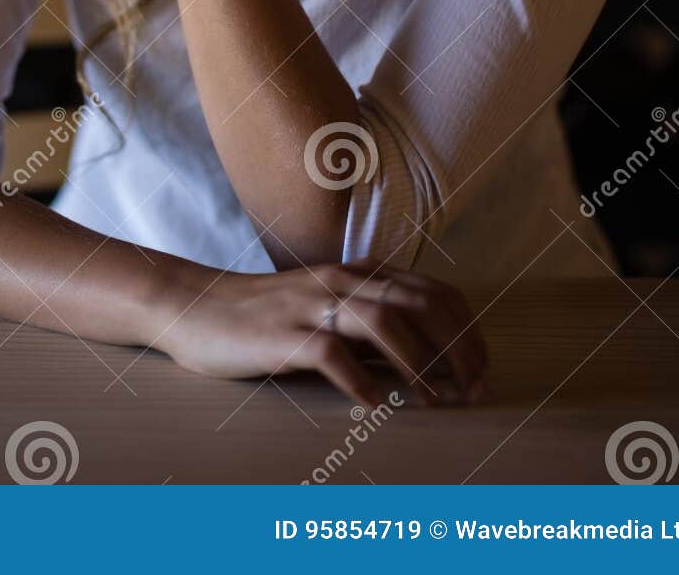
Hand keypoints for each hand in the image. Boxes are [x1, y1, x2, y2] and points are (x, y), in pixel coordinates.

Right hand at [159, 257, 488, 407]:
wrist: (196, 308)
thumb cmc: (265, 316)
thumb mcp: (326, 309)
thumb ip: (371, 326)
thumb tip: (428, 359)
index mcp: (357, 273)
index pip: (433, 290)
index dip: (468, 330)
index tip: (482, 368)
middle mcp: (341, 281)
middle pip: (420, 303)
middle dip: (459, 348)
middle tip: (474, 389)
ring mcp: (311, 305)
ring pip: (386, 320)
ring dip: (421, 364)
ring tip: (436, 401)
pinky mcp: (283, 333)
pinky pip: (334, 354)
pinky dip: (363, 382)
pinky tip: (376, 406)